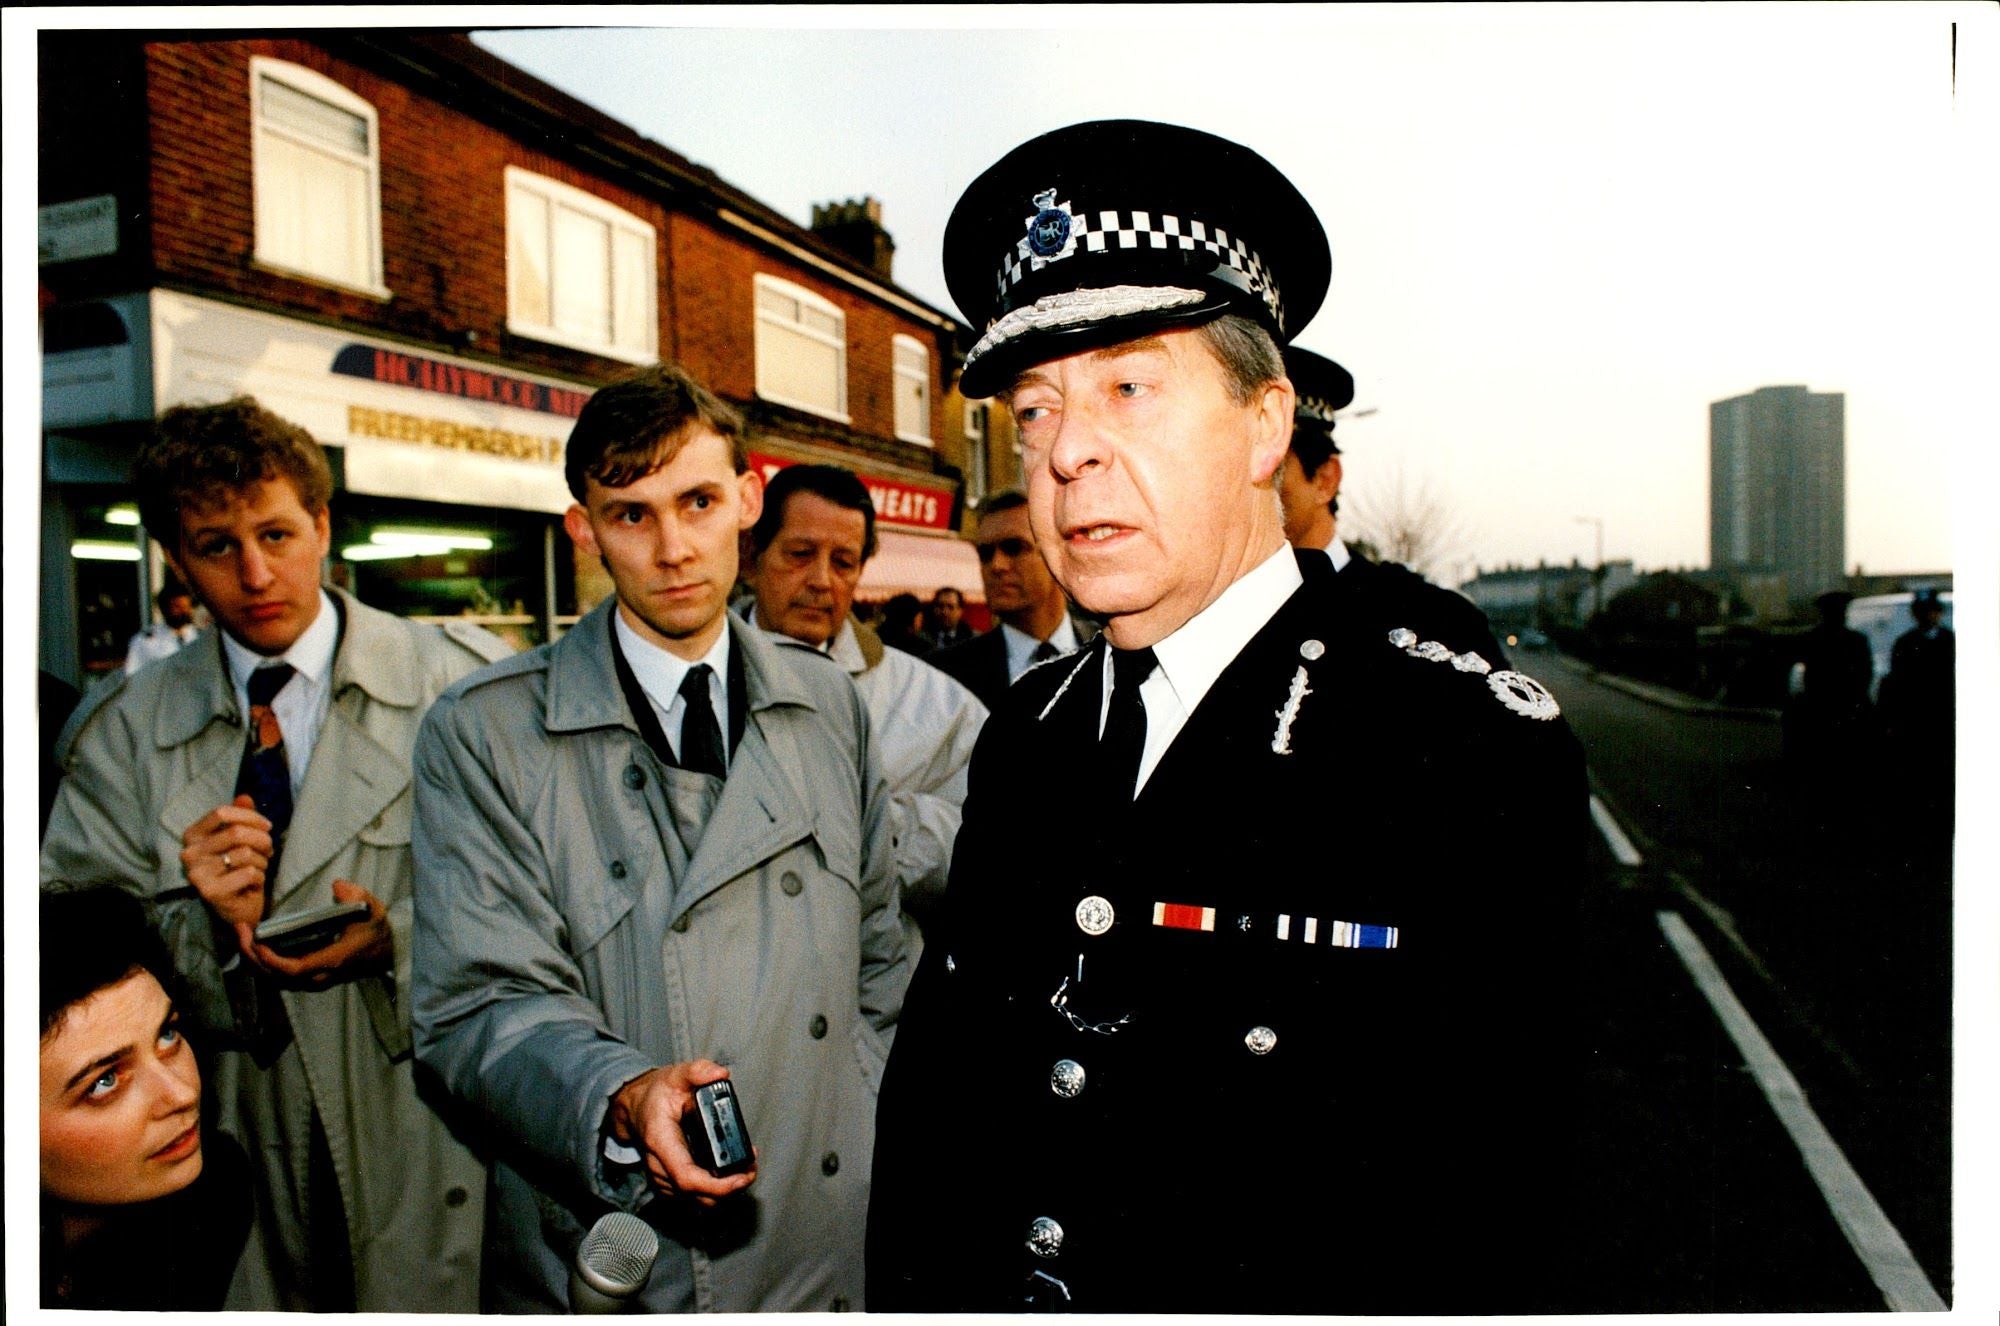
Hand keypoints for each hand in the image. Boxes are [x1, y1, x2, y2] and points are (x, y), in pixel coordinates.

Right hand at [180, 794, 273, 929]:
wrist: (238, 906)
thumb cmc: (238, 867)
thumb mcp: (240, 839)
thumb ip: (241, 816)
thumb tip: (245, 797)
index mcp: (192, 835)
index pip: (221, 812)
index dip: (250, 816)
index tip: (267, 826)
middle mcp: (189, 853)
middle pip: (236, 832)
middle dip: (262, 840)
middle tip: (269, 849)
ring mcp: (197, 874)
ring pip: (245, 853)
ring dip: (262, 860)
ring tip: (259, 867)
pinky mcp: (210, 892)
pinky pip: (248, 873)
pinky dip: (260, 877)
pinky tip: (254, 883)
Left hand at [238, 881, 393, 986]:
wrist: (388, 951)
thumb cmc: (376, 931)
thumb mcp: (372, 909)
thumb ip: (357, 896)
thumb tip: (337, 886)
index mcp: (331, 960)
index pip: (293, 969)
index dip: (270, 959)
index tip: (257, 940)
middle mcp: (319, 976)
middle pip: (275, 977)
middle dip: (252, 957)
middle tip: (240, 931)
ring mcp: (313, 979)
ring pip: (274, 979)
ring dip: (254, 961)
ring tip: (243, 936)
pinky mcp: (309, 977)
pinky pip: (279, 976)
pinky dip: (263, 963)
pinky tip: (255, 945)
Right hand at [606, 1061, 758, 1205]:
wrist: (636, 1106)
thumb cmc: (656, 1094)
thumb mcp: (676, 1074)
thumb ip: (699, 1070)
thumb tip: (720, 1074)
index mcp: (661, 1142)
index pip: (687, 1177)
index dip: (717, 1186)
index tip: (742, 1177)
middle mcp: (659, 1166)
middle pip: (696, 1196)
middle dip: (729, 1189)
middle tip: (751, 1168)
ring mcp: (662, 1178)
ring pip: (695, 1201)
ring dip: (724, 1191)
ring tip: (744, 1168)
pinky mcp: (669, 1183)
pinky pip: (692, 1197)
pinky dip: (713, 1190)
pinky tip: (729, 1173)